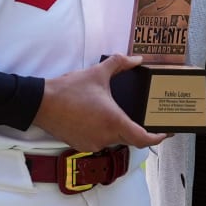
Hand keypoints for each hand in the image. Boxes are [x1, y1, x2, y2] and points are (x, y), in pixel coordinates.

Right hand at [33, 54, 166, 152]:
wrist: (41, 103)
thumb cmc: (69, 90)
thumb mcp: (97, 73)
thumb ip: (120, 64)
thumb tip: (136, 59)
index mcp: (114, 121)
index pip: (143, 139)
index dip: (157, 138)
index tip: (164, 133)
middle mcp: (106, 136)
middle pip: (129, 138)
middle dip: (136, 129)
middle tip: (142, 118)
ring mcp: (93, 143)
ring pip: (114, 140)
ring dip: (117, 129)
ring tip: (114, 113)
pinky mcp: (81, 145)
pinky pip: (100, 141)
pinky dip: (103, 132)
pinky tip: (98, 119)